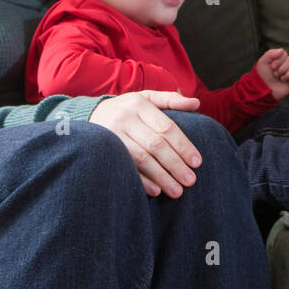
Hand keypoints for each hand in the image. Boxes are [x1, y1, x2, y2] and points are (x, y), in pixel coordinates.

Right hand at [87, 90, 203, 197]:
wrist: (92, 114)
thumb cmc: (128, 108)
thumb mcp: (147, 97)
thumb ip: (171, 100)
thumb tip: (196, 103)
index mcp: (140, 104)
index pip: (166, 128)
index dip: (183, 146)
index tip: (197, 162)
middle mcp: (125, 119)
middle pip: (155, 144)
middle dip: (175, 164)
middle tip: (190, 181)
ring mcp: (112, 136)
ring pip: (141, 158)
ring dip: (161, 176)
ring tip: (177, 191)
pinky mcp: (104, 151)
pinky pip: (125, 167)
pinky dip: (141, 180)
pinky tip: (156, 191)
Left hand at [255, 47, 288, 99]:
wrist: (263, 90)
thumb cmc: (262, 76)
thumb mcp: (263, 62)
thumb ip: (270, 53)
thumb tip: (282, 50)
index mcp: (281, 59)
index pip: (285, 54)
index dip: (279, 60)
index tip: (272, 67)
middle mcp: (288, 65)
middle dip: (282, 68)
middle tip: (275, 74)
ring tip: (281, 79)